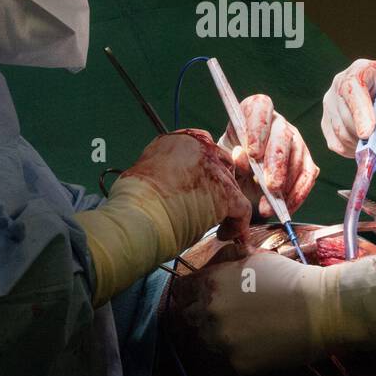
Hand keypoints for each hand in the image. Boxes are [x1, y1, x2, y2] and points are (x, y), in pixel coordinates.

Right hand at [77, 130, 252, 306]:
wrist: (137, 218)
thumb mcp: (144, 171)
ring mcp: (215, 169)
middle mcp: (200, 148)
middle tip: (210, 207)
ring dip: (227, 208)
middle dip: (218, 187)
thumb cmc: (133, 202)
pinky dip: (237, 224)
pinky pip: (241, 208)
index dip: (204, 173)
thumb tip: (168, 180)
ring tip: (217, 227)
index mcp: (178, 140)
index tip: (200, 189)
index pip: (203, 152)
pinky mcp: (225, 194)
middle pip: (222, 166)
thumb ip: (163, 168)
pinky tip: (227, 235)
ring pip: (232, 187)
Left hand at [182, 252, 325, 373]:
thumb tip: (214, 262)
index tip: (198, 298)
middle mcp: (209, 312)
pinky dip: (224, 360)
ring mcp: (221, 341)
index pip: (181, 291)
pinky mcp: (236, 364)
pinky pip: (218, 365)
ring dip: (207, 340)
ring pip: (198, 344)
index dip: (190, 293)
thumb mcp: (254, 258)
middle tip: (214, 319)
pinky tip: (239, 352)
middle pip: (185, 318)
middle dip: (196, 317)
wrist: (319, 308)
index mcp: (211, 283)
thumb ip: (227, 259)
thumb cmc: (290, 278)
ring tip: (227, 337)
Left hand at [218, 94, 319, 217]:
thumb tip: (242, 156)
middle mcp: (278, 123)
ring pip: (298, 157)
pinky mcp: (306, 160)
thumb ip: (233, 158)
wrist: (241, 178)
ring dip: (287, 184)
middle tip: (270, 186)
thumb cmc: (232, 163)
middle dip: (277, 163)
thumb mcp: (227, 160)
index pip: (261, 107)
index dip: (258, 129)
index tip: (252, 152)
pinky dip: (298, 193)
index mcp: (255, 112)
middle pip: (283, 136)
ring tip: (271, 205)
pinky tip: (286, 207)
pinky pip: (308, 175)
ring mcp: (295, 140)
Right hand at [321, 59, 375, 159]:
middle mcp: (340, 83)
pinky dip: (356, 152)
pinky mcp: (328, 124)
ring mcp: (331, 104)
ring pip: (340, 133)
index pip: (352, 87)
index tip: (369, 132)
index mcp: (362, 69)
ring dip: (365, 146)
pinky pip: (337, 145)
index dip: (359, 111)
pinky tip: (372, 146)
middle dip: (368, 136)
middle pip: (345, 115)